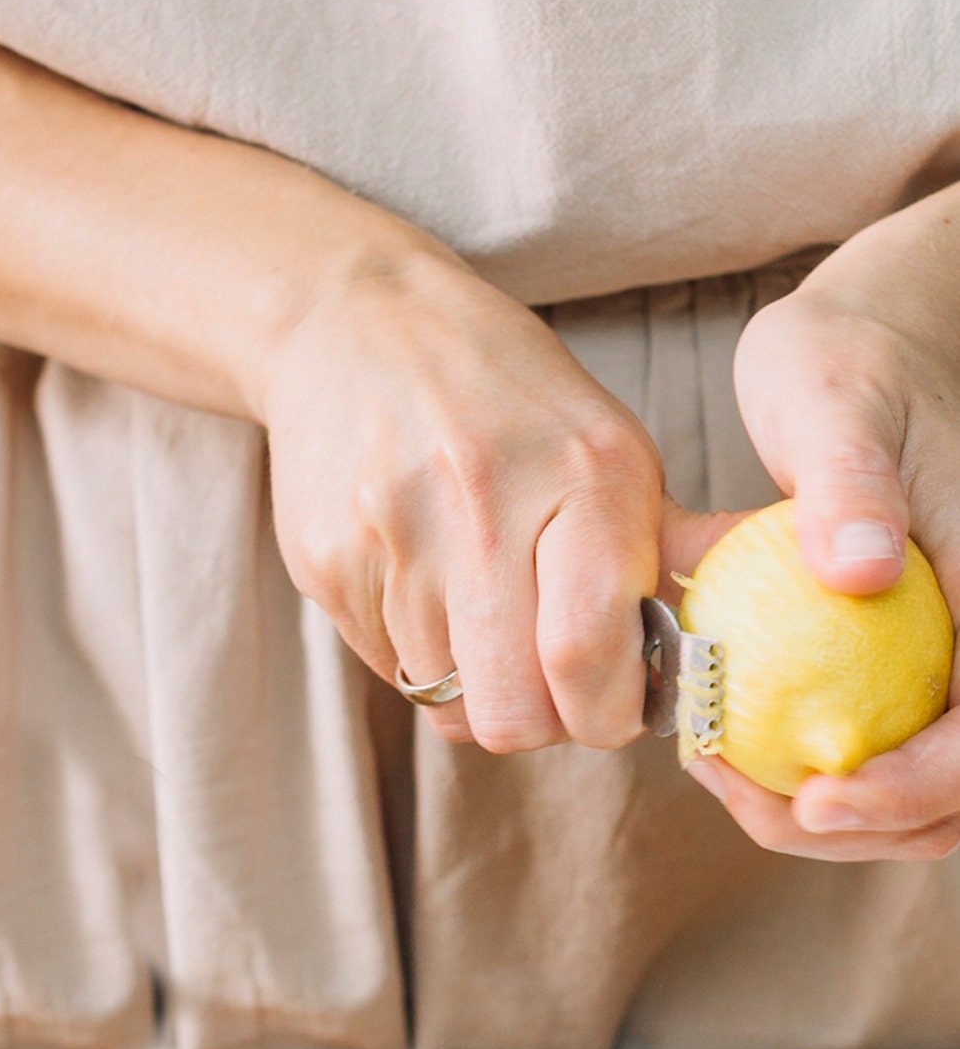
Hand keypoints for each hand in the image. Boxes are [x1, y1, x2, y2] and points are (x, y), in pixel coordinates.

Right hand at [258, 252, 670, 750]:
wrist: (357, 327)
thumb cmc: (503, 396)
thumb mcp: (607, 445)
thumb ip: (661, 546)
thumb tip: (722, 633)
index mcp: (585, 476)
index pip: (588, 654)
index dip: (604, 715)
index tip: (611, 707)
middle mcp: (486, 507)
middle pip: (509, 711)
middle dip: (536, 721)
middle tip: (546, 685)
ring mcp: (394, 539)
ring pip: (445, 699)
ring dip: (473, 682)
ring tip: (481, 613)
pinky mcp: (327, 564)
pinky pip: (386, 667)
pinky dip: (414, 650)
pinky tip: (421, 584)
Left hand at [704, 214, 959, 861]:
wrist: (866, 344)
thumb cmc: (847, 363)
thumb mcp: (835, 402)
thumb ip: (854, 486)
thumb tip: (863, 571)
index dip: (914, 785)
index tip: (813, 795)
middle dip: (863, 822)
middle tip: (745, 796)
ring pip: (931, 792)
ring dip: (836, 817)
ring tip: (726, 777)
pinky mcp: (922, 661)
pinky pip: (891, 751)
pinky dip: (823, 778)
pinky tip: (732, 756)